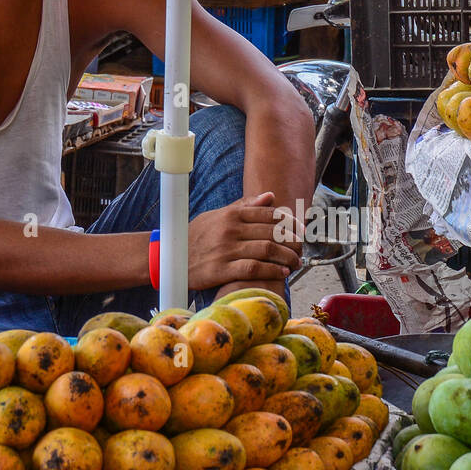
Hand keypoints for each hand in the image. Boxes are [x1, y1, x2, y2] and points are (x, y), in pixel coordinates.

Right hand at [187, 192, 301, 291]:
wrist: (169, 258)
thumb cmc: (195, 237)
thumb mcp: (215, 216)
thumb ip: (243, 207)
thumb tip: (270, 196)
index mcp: (230, 215)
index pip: (268, 214)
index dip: (290, 221)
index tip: (301, 230)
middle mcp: (230, 230)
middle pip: (272, 232)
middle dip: (292, 241)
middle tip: (301, 248)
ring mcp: (226, 249)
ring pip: (267, 249)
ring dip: (286, 257)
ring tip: (295, 262)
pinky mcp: (222, 269)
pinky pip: (254, 268)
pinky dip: (272, 270)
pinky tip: (281, 273)